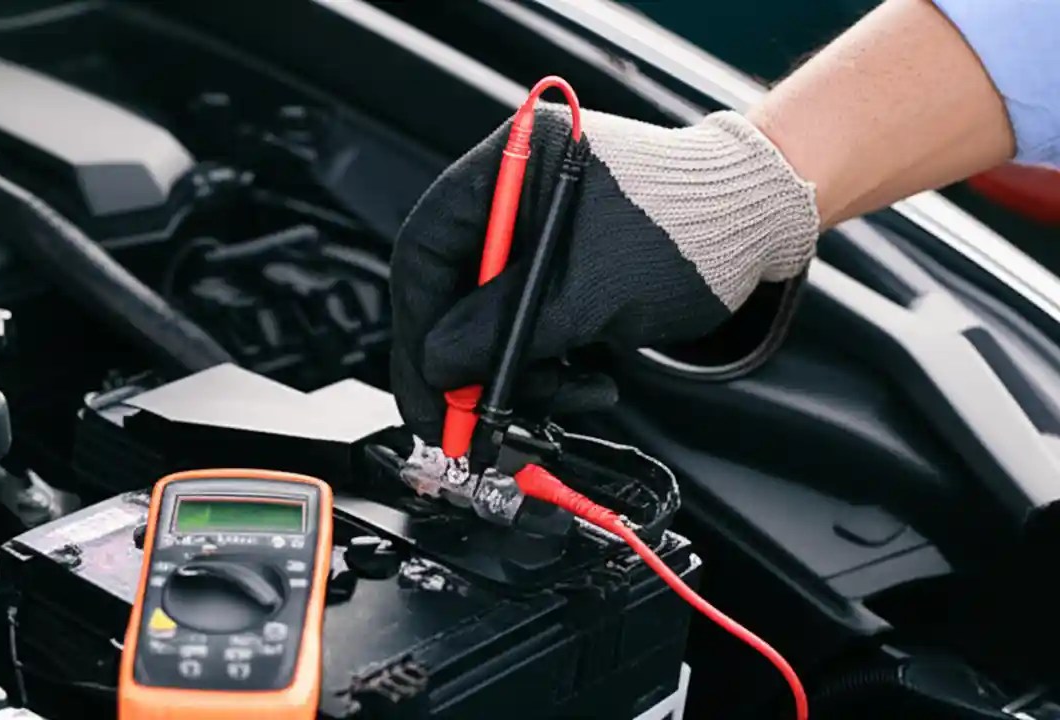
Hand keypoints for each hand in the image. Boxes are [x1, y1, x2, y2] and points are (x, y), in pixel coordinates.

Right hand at [390, 104, 819, 443]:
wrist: (763, 224)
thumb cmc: (690, 231)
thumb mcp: (585, 294)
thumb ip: (501, 333)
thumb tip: (437, 369)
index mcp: (510, 166)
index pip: (426, 250)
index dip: (418, 328)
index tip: (424, 390)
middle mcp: (513, 192)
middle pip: (454, 289)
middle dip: (468, 363)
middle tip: (468, 421)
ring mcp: (537, 229)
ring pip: (491, 316)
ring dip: (518, 372)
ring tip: (565, 397)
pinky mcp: (561, 264)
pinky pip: (529, 322)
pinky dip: (548, 363)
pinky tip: (588, 381)